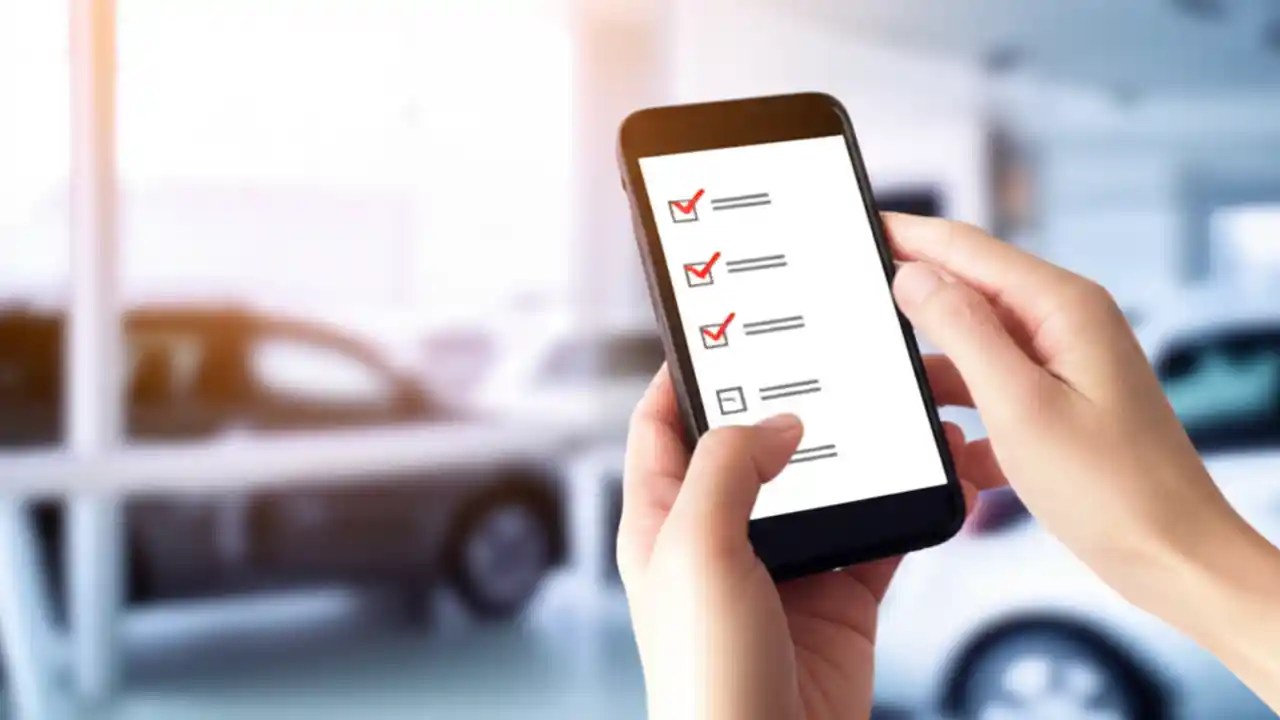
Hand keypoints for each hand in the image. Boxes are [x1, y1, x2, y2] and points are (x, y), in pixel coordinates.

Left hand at [619, 369, 980, 719]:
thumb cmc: (705, 676)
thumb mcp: (698, 551)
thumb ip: (729, 468)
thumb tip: (777, 421)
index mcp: (664, 519)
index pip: (661, 424)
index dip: (683, 372)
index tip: (720, 324)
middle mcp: (722, 535)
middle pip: (752, 445)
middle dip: (790, 398)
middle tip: (829, 350)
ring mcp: (785, 564)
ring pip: (825, 484)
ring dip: (861, 448)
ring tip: (895, 404)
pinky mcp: (841, 595)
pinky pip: (879, 533)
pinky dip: (907, 504)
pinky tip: (934, 475)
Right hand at [885, 212, 1279, 710]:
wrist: (1173, 558)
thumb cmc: (1111, 489)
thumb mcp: (1018, 404)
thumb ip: (962, 331)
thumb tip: (915, 275)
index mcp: (1061, 306)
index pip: (966, 248)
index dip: (907, 235)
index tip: (859, 226)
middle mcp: (1065, 323)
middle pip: (969, 293)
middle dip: (914, 305)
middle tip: (854, 306)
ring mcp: (1064, 364)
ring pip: (976, 350)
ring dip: (939, 377)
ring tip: (896, 399)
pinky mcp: (1061, 404)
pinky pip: (994, 392)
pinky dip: (967, 420)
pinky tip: (955, 456)